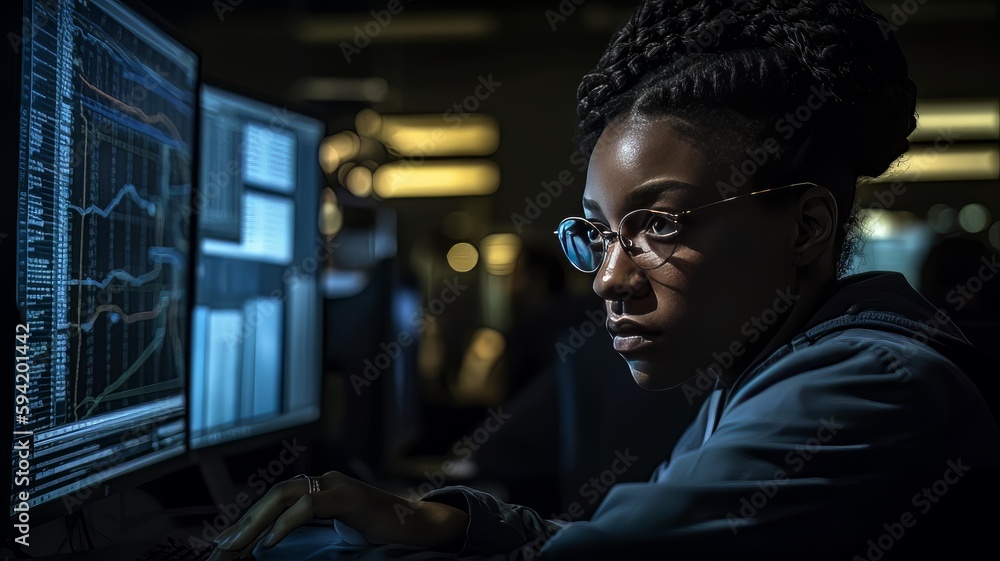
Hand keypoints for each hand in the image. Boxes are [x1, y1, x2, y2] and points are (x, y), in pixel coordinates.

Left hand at [206, 471, 468, 559]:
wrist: (420, 528)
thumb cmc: (382, 534)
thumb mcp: (338, 534)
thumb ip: (311, 535)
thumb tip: (271, 548)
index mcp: (320, 490)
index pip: (275, 501)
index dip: (249, 521)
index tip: (226, 545)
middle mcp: (325, 482)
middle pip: (274, 495)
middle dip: (244, 522)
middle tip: (222, 547)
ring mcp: (337, 486)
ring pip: (285, 495)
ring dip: (257, 521)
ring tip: (237, 545)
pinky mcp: (349, 496)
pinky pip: (310, 505)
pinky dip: (286, 523)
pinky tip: (272, 541)